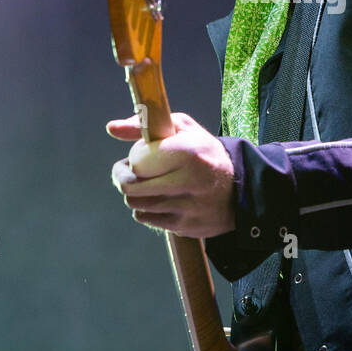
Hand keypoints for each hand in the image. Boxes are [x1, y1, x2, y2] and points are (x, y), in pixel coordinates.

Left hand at [106, 111, 236, 238]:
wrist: (240, 189)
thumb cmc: (203, 152)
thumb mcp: (181, 128)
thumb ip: (144, 124)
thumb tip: (111, 128)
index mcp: (188, 152)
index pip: (138, 161)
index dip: (133, 158)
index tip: (140, 155)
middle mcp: (189, 181)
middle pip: (131, 187)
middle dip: (123, 178)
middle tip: (126, 171)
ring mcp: (187, 207)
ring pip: (136, 204)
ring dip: (134, 194)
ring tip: (144, 183)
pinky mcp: (185, 226)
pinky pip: (146, 219)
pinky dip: (145, 208)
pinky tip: (157, 198)